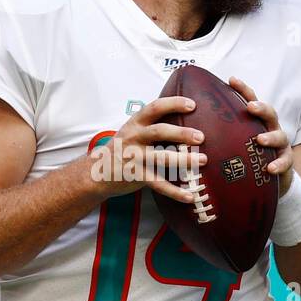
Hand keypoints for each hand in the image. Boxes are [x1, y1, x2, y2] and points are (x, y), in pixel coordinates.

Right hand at [90, 96, 206, 203]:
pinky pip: (158, 184)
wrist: (97, 173)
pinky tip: (190, 196)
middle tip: (201, 137)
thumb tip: (187, 122)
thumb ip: (153, 126)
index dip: (173, 104)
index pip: (154, 108)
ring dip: (184, 159)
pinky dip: (175, 192)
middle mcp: (134, 138)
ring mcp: (134, 157)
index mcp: (136, 123)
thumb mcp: (133, 132)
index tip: (192, 104)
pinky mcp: (136, 176)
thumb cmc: (123, 149)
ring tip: (203, 160)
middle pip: (159, 131)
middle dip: (182, 133)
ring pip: (161, 157)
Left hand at [228, 77, 292, 195]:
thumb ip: (218, 133)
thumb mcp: (234, 142)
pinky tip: (270, 168)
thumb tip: (188, 126)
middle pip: (269, 113)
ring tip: (260, 140)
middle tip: (251, 107)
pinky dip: (278, 164)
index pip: (251, 100)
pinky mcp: (285, 161)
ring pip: (280, 136)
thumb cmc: (247, 156)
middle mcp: (270, 128)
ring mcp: (280, 145)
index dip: (243, 89)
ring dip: (270, 137)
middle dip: (261, 108)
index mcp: (256, 121)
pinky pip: (285, 162)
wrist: (269, 177)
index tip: (232, 79)